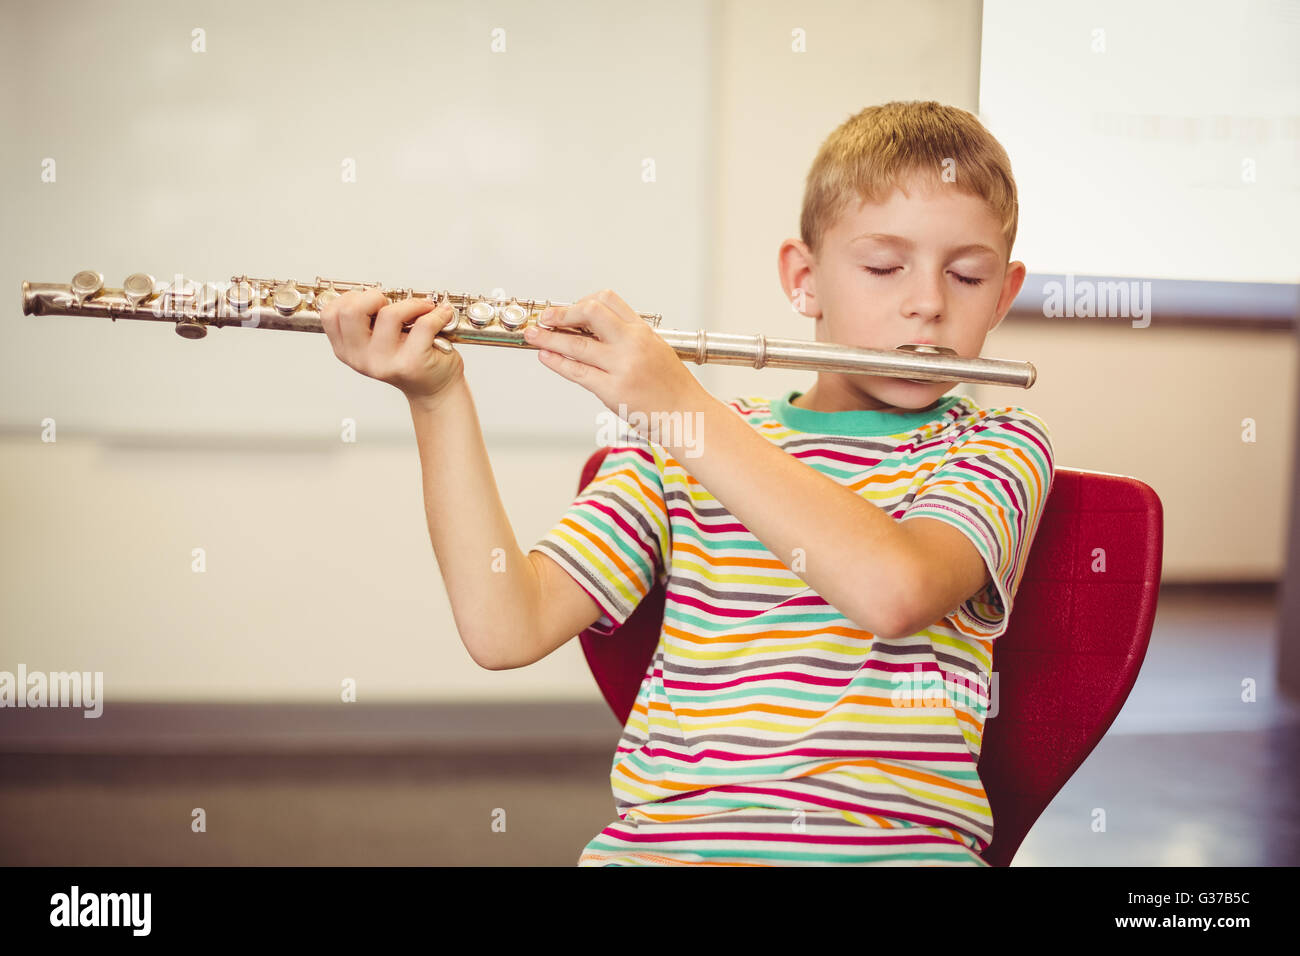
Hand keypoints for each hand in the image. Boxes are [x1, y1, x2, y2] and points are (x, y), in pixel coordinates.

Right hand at [320, 289, 462, 403]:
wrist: (434, 388)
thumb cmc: (409, 357)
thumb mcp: (377, 340)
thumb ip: (366, 320)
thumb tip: (372, 290)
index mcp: (347, 350)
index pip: (331, 314)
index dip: (350, 298)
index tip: (370, 302)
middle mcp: (361, 359)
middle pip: (351, 310)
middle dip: (373, 296)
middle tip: (391, 304)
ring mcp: (385, 363)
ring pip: (389, 314)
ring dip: (411, 303)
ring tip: (423, 308)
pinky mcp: (412, 362)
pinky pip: (424, 323)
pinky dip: (437, 313)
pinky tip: (441, 314)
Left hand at [523, 288, 708, 431]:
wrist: (687, 415)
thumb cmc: (670, 386)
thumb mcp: (655, 349)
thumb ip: (627, 337)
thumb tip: (590, 328)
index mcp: (643, 330)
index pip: (608, 300)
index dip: (582, 302)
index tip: (568, 310)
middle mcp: (632, 344)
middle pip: (590, 312)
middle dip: (562, 313)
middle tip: (546, 317)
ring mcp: (622, 367)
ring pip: (577, 344)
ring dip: (549, 338)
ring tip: (533, 335)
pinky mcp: (612, 390)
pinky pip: (577, 372)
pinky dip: (557, 362)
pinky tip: (545, 356)